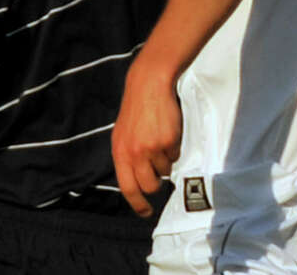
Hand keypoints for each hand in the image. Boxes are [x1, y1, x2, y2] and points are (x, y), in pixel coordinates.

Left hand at [111, 54, 181, 216]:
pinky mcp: (169, 141)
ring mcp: (153, 148)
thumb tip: (135, 181)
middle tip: (157, 173)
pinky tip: (167, 131)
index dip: (138, 204)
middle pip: (150, 185)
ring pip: (165, 170)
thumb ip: (127, 157)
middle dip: (156, 183)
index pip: (128, 188)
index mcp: (120, 153)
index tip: (146, 212)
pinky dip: (174, 147)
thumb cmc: (136, 110)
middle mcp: (135, 154)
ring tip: (160, 140)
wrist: (148, 85)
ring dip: (165, 160)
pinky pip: (176, 155)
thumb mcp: (122, 135)